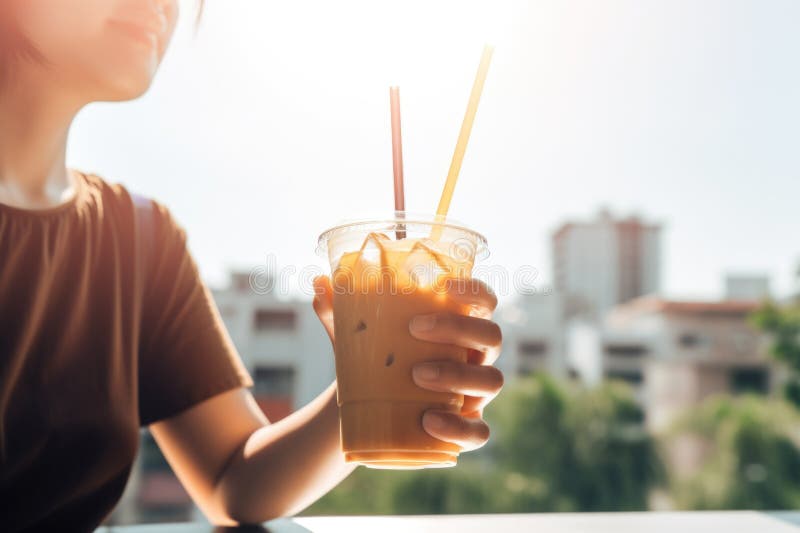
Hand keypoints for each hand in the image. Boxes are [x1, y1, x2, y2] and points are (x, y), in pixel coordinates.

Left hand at [312, 275, 503, 451]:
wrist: (369, 408)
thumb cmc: (374, 358)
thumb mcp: (355, 335)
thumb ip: (338, 309)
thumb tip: (316, 282)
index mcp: (459, 325)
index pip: (484, 300)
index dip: (474, 290)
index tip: (444, 287)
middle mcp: (476, 356)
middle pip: (491, 336)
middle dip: (458, 329)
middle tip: (415, 329)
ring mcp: (476, 392)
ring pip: (491, 381)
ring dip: (458, 375)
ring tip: (416, 375)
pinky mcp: (468, 426)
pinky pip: (479, 432)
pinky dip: (459, 428)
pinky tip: (428, 421)